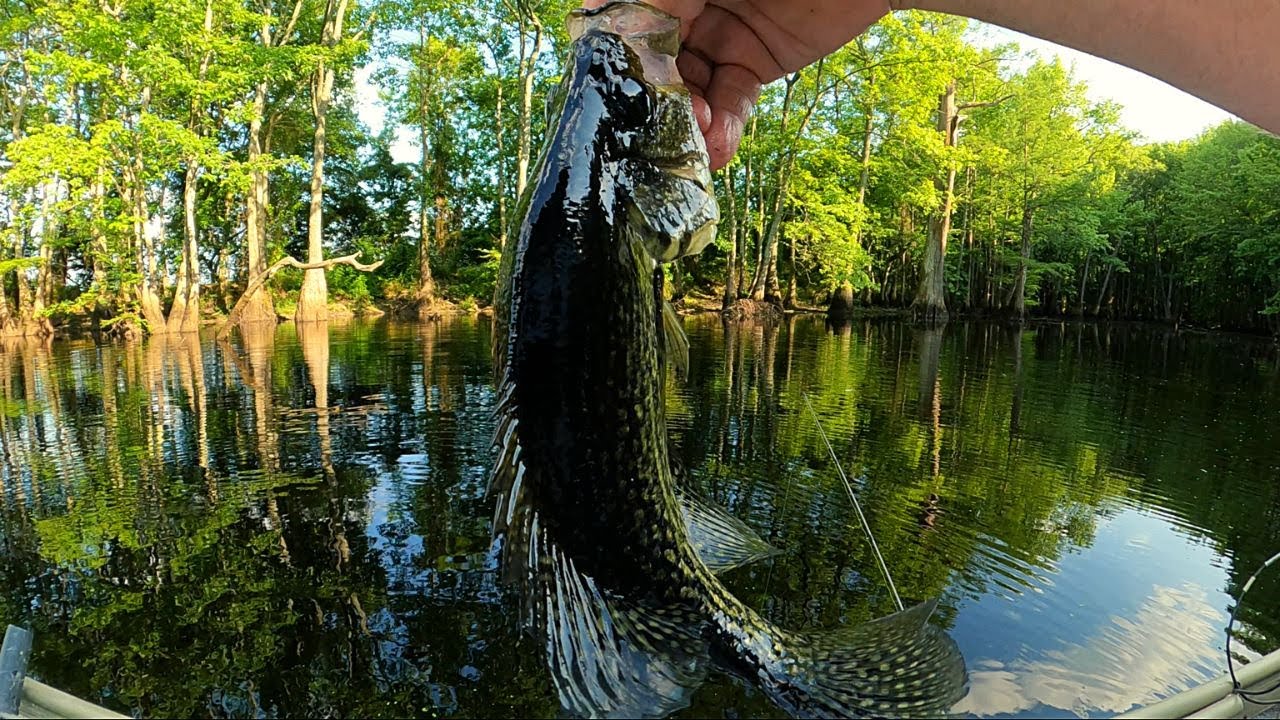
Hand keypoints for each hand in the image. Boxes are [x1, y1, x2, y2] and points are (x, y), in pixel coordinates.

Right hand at [584, 0, 891, 168]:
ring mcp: (720, 35)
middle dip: (653, 97)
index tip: (607, 86)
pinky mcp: (754, 65)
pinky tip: (716, 148)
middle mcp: (689, 4)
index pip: (628, 18)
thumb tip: (595, 9)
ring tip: (693, 142)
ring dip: (686, 120)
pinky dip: (722, 127)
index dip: (615, 54)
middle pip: (654, 59)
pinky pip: (729, 101)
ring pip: (688, 87)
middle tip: (653, 127)